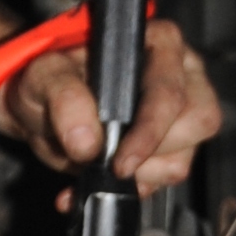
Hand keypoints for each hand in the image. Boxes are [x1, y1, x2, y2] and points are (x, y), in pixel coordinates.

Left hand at [3, 19, 220, 200]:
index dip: (149, 130)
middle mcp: (181, 74)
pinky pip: (161, 181)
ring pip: (182, 159)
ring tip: (98, 166)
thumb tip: (87, 142)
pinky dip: (126, 190)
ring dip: (137, 175)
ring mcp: (181, 114)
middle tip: (108, 160)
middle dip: (147, 154)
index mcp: (159, 44)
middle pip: (195, 124)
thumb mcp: (45, 76)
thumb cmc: (50, 77)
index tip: (119, 162)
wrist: (40, 107)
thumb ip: (64, 98)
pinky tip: (96, 184)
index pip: (172, 91)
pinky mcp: (171, 148)